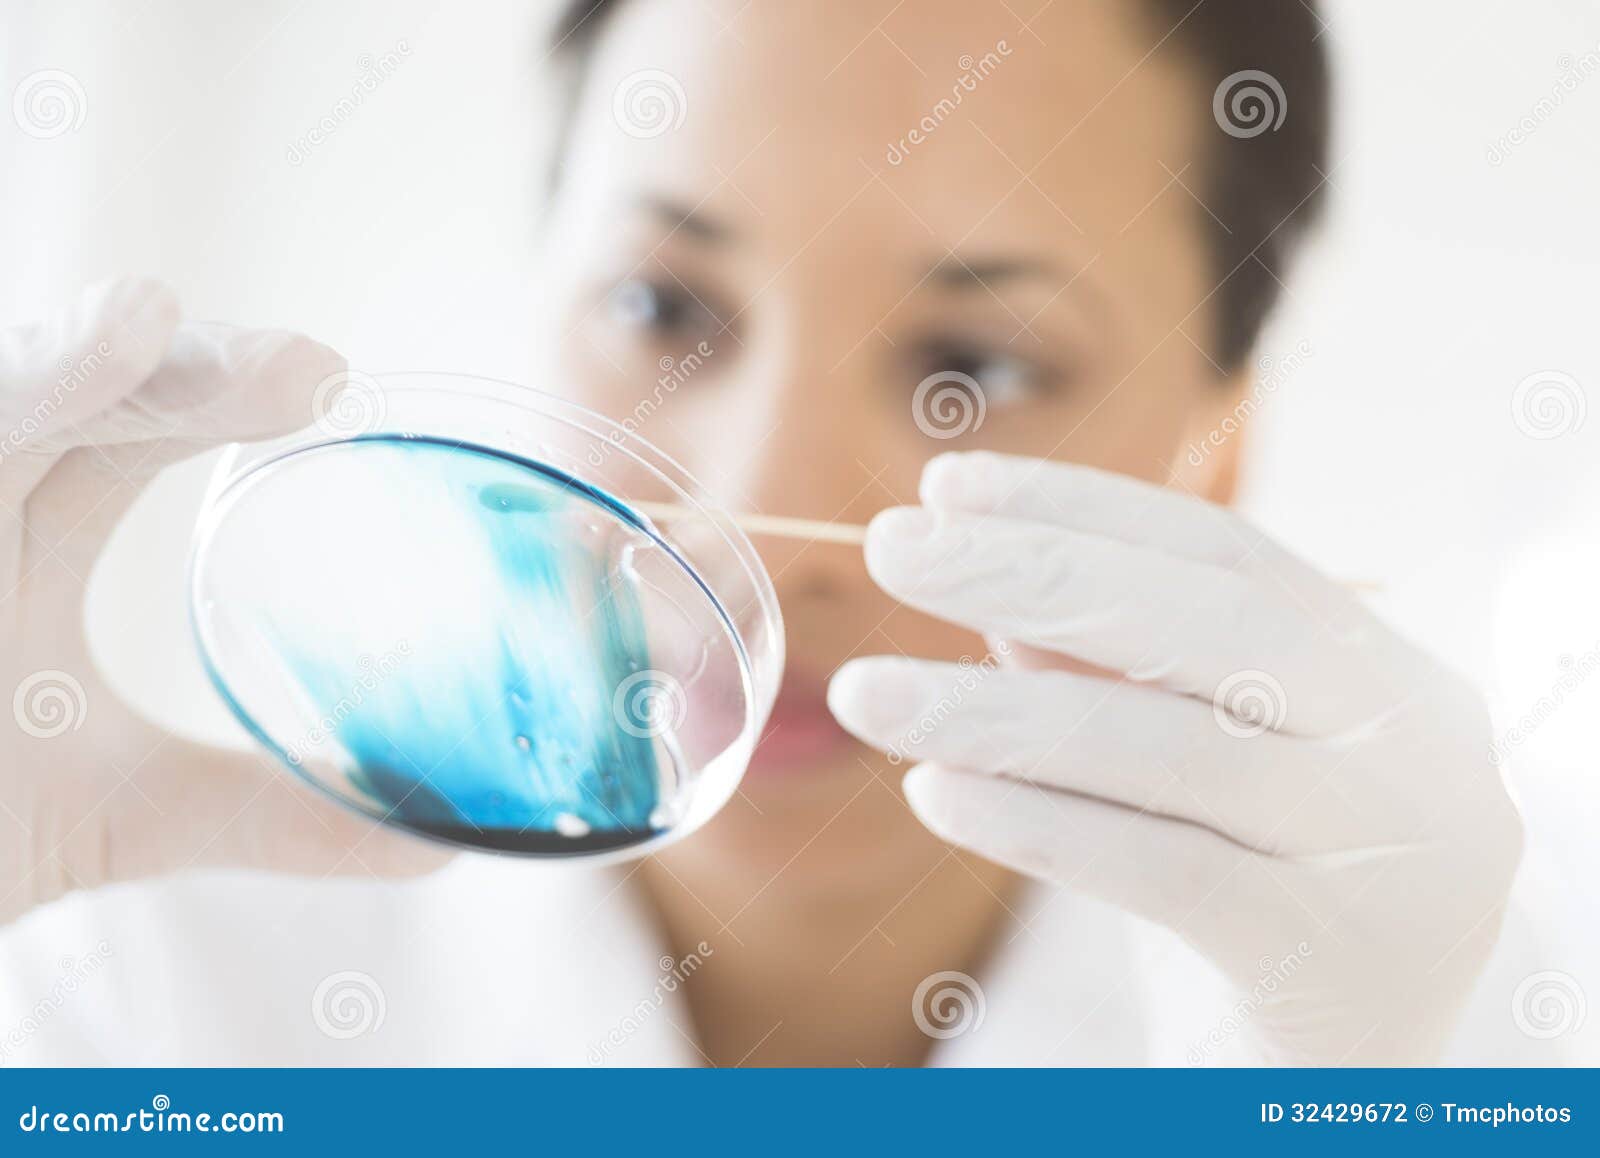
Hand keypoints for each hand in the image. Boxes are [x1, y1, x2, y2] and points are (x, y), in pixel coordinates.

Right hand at [1, 279, 443, 925]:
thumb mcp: (118, 817)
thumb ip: (262, 815)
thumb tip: (431, 838)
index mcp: (20, 535)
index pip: (120, 423)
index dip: (209, 384)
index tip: (324, 374)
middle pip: (34, 393)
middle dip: (139, 357)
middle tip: (287, 362)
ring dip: (39, 375)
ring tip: (134, 324)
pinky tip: (26, 405)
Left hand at [828, 450, 1521, 1063]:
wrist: (1345, 1098)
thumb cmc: (1260, 905)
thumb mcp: (1192, 771)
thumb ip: (1108, 668)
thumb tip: (983, 559)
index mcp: (1384, 675)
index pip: (1227, 553)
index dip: (1081, 507)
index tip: (948, 485)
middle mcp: (1413, 746)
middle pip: (1210, 624)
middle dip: (1035, 571)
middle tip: (892, 548)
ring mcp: (1392, 852)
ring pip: (1172, 747)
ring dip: (998, 710)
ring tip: (867, 692)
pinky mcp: (1333, 957)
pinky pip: (1161, 867)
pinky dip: (1037, 822)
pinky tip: (933, 794)